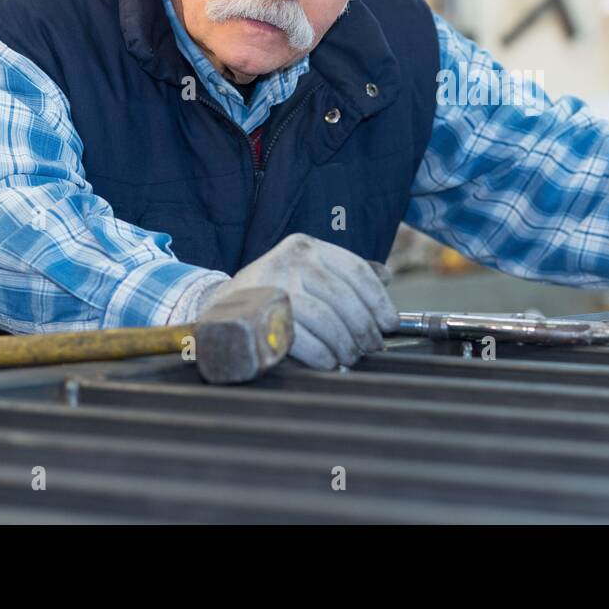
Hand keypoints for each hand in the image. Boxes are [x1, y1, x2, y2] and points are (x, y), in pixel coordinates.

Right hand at [208, 233, 398, 369]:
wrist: (219, 308)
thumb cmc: (273, 291)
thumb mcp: (306, 270)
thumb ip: (343, 272)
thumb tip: (386, 276)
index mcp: (308, 246)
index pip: (356, 271)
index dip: (379, 300)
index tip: (390, 323)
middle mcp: (293, 259)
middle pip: (345, 298)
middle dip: (364, 329)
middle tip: (371, 348)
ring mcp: (276, 284)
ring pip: (327, 320)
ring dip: (345, 345)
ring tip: (349, 357)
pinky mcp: (263, 313)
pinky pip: (304, 339)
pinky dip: (323, 355)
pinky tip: (329, 362)